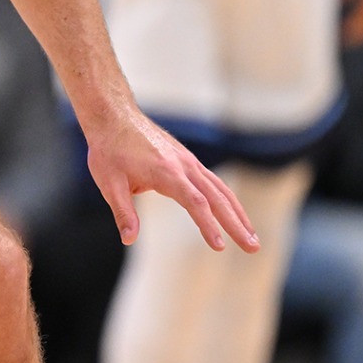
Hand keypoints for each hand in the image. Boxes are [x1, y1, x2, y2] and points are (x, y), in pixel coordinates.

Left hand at [83, 107, 257, 252]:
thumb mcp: (109, 182)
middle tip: (254, 247)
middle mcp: (184, 166)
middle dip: (237, 224)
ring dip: (238, 213)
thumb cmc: (109, 150)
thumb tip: (129, 239)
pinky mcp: (188, 160)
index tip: (220, 247)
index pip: (195, 203)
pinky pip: (213, 182)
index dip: (208, 225)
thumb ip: (123, 212)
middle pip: (217, 198)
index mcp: (167, 172)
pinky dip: (228, 199)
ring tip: (253, 236)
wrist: (114, 116)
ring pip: (221, 189)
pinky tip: (234, 214)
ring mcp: (189, 161)